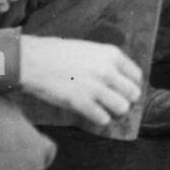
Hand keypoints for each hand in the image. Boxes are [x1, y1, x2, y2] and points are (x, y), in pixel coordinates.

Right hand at [19, 34, 142, 127]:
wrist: (33, 60)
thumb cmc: (59, 54)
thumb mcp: (90, 49)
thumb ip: (106, 62)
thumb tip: (120, 79)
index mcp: (111, 54)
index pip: (136, 75)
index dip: (131, 85)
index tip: (123, 90)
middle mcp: (107, 70)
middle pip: (133, 94)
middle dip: (126, 100)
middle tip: (115, 103)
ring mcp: (95, 87)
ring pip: (122, 108)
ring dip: (115, 112)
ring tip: (106, 110)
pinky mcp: (81, 102)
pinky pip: (103, 118)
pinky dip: (100, 119)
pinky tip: (93, 114)